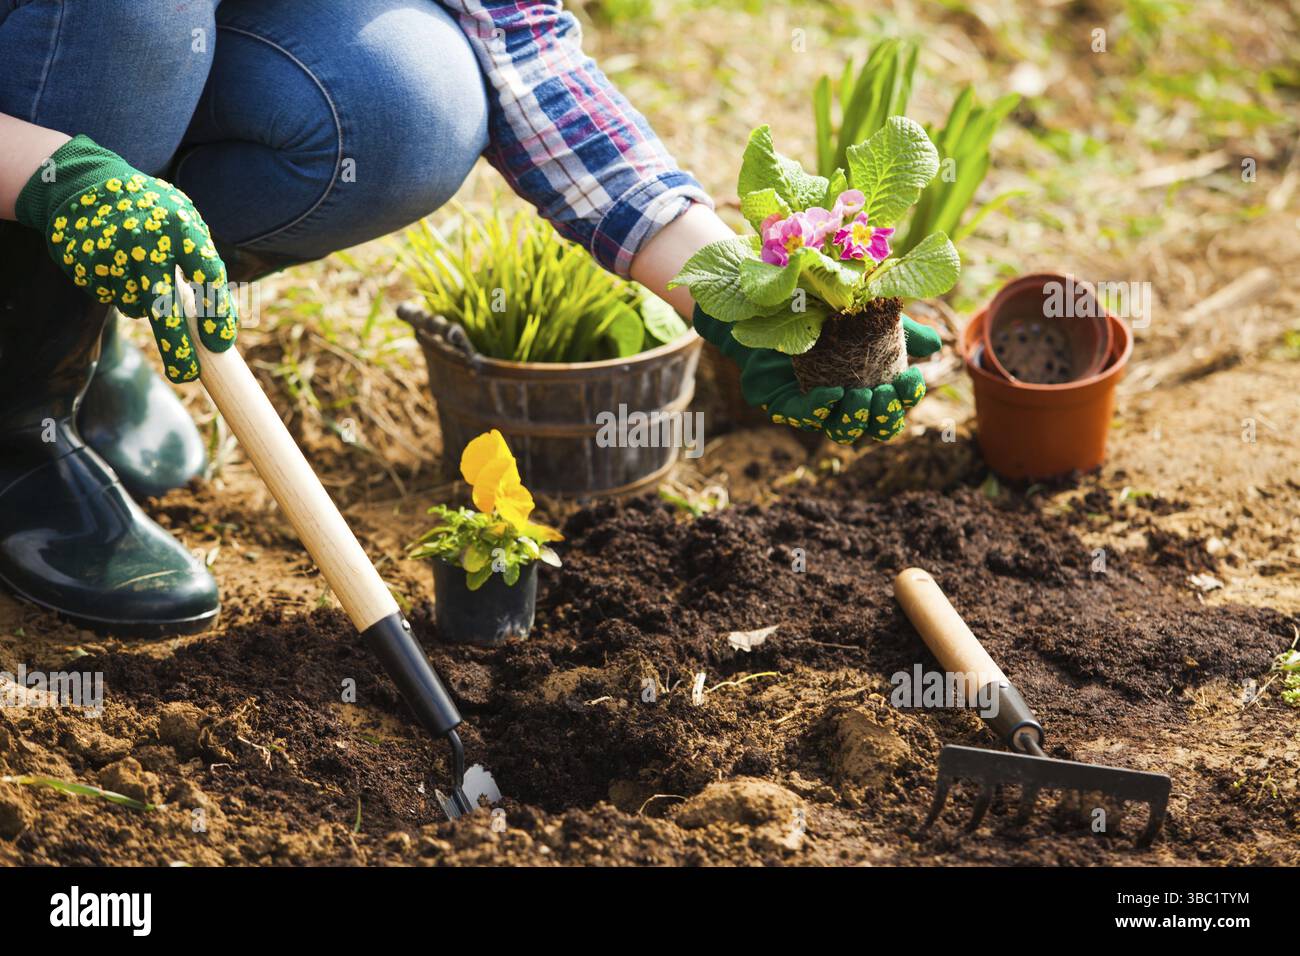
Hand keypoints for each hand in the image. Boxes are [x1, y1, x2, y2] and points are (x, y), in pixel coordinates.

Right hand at [16, 135, 236, 382]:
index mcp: (182, 227)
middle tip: (187, 376)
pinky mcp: (85, 264)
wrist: (87, 184)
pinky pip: (110, 297)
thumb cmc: (153, 212)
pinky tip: (116, 265)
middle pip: (164, 309)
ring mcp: (112, 253)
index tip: (219, 345)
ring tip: (140, 271)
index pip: (208, 279)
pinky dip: (118, 291)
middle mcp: (146, 241)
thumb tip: (223, 321)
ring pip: (135, 307)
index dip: (216, 315)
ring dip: (142, 304)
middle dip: (177, 349)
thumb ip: (203, 264)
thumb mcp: (185, 223)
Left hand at [694, 305, 939, 443]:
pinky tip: (830, 393)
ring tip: (860, 394)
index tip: (911, 378)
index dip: (908, 397)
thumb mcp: (869, 314)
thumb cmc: (827, 312)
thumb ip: (901, 329)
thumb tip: (935, 345)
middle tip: (884, 392)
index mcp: (871, 384)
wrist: (776, 304)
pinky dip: (821, 408)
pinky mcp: (787, 405)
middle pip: (875, 427)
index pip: (897, 403)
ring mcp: (818, 407)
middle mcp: (847, 401)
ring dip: (855, 417)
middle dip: (885, 415)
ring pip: (843, 430)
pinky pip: (806, 416)